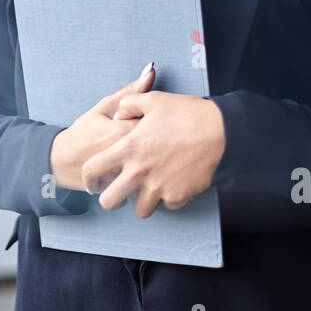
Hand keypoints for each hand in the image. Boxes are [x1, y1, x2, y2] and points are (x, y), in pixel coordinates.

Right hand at [49, 63, 154, 192]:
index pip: (159, 121)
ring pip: (155, 167)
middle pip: (161, 145)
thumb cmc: (82, 133)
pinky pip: (146, 185)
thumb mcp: (103, 108)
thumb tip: (150, 70)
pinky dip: (148, 179)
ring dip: (157, 161)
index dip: (160, 119)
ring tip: (149, 155)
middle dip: (161, 140)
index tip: (155, 120)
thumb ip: (130, 91)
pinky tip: (141, 171)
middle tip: (152, 138)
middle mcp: (126, 155)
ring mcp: (124, 175)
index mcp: (123, 131)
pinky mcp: (123, 191)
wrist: (60, 162)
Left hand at [82, 90, 225, 217]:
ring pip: (139, 210)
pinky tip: (172, 182)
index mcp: (128, 149)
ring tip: (150, 186)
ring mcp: (158, 188)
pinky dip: (167, 197)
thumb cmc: (187, 114)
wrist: (221, 133)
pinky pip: (166, 205)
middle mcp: (139, 172)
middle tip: (119, 191)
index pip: (92, 170)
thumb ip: (129, 104)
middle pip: (109, 202)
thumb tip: (118, 112)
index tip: (92, 181)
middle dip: (111, 199)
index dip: (89, 177)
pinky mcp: (177, 197)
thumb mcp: (154, 101)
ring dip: (142, 200)